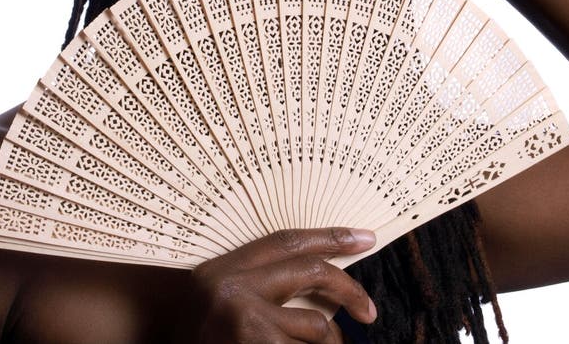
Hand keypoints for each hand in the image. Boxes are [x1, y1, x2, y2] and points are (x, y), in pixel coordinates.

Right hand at [189, 227, 377, 342]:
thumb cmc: (199, 336)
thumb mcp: (221, 296)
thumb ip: (260, 281)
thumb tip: (321, 272)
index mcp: (227, 267)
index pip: (289, 240)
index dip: (331, 235)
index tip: (365, 238)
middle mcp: (235, 289)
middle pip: (312, 272)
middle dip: (349, 290)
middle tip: (369, 311)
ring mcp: (245, 323)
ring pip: (315, 327)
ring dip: (328, 342)